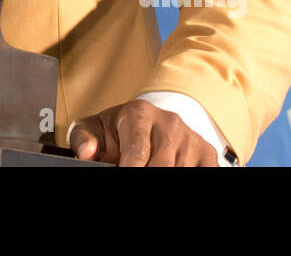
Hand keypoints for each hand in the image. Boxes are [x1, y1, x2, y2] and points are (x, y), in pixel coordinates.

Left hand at [68, 99, 218, 165]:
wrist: (147, 123)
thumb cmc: (117, 131)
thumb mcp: (94, 129)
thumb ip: (83, 140)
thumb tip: (87, 153)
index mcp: (139, 113)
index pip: (138, 151)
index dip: (130, 169)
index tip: (123, 173)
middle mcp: (169, 122)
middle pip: (161, 166)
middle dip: (146, 175)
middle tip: (133, 175)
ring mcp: (190, 138)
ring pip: (180, 171)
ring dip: (164, 176)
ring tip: (148, 167)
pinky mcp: (206, 154)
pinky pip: (202, 173)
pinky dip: (185, 175)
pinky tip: (170, 170)